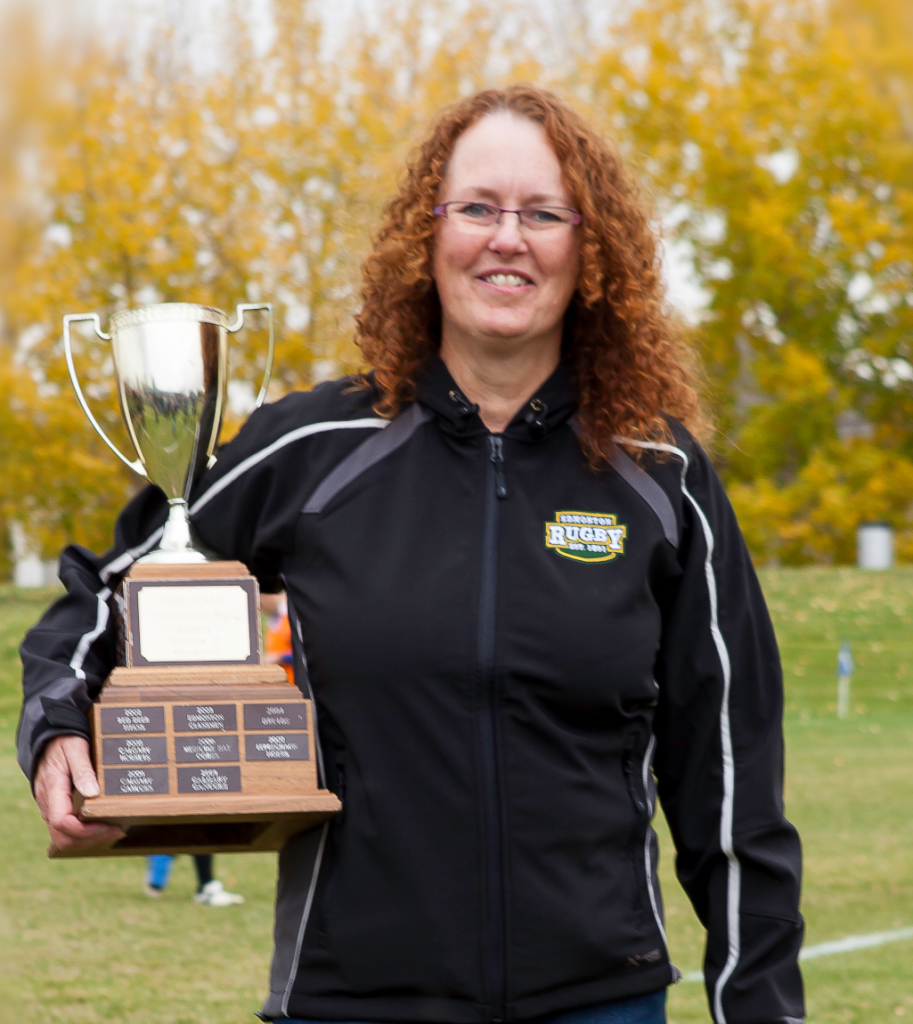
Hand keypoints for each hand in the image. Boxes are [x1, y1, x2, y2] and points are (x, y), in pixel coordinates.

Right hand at [33, 735, 125, 850]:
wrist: (50, 735)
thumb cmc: (65, 740)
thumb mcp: (75, 748)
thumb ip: (83, 770)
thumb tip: (92, 793)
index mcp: (52, 789)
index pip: (61, 822)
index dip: (85, 830)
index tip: (108, 825)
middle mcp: (47, 802)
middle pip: (62, 837)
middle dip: (89, 839)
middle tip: (116, 831)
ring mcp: (50, 806)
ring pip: (63, 836)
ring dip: (87, 838)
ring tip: (113, 829)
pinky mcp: (56, 806)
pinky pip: (65, 828)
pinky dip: (83, 832)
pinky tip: (101, 824)